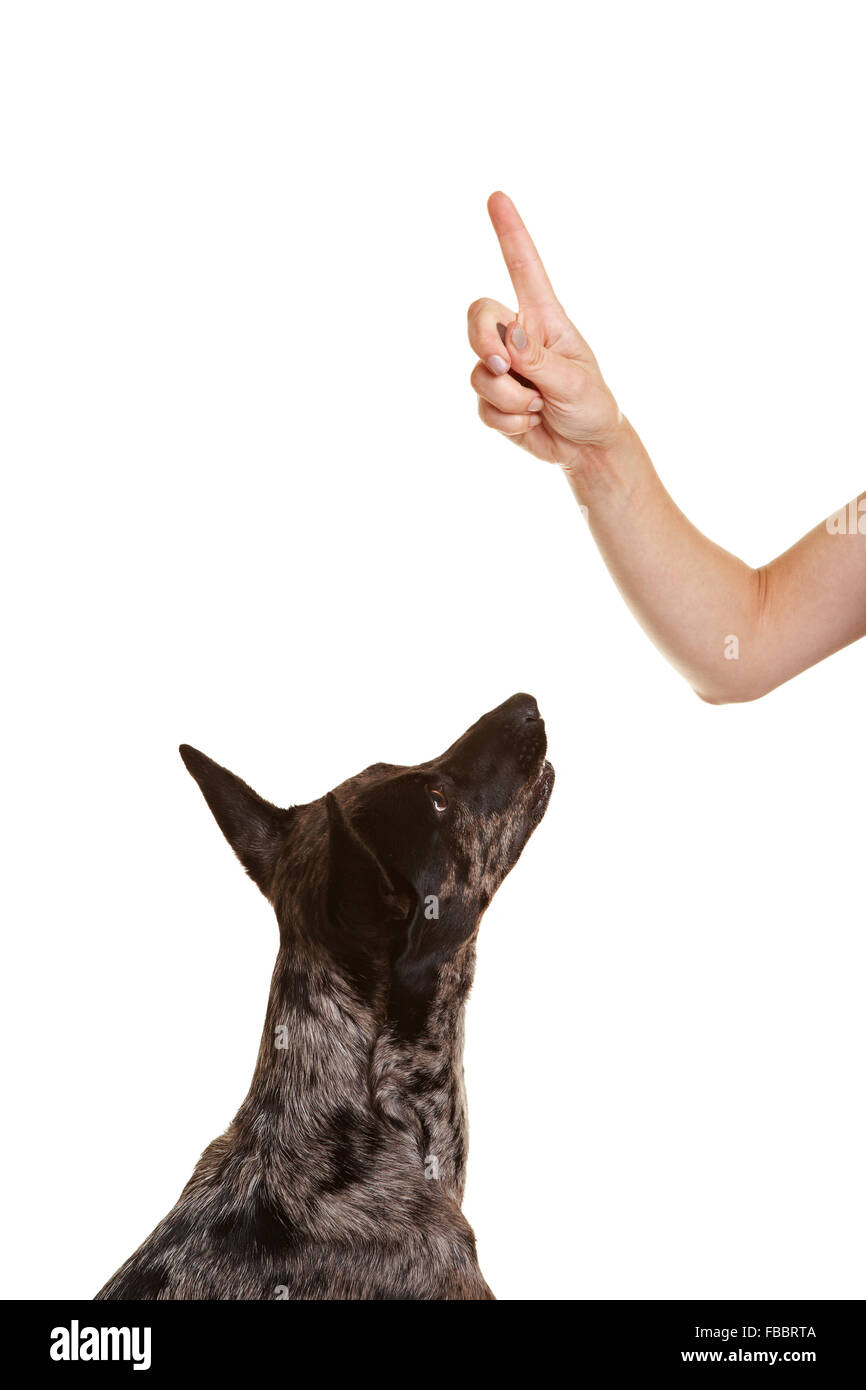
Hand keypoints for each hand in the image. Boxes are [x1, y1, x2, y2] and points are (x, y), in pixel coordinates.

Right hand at [468, 191, 622, 468]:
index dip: (510, 232)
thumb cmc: (591, 404)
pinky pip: (482, 406)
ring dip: (509, 397)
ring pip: (479, 372)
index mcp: (544, 318)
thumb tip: (510, 339)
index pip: (524, 268)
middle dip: (484, 342)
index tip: (497, 196)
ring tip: (539, 406)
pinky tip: (531, 421)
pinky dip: (507, 419)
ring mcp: (503, 369)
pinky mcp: (493, 400)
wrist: (586, 447)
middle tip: (509, 367)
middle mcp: (518, 337)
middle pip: (478, 318)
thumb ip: (540, 360)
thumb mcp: (575, 381)